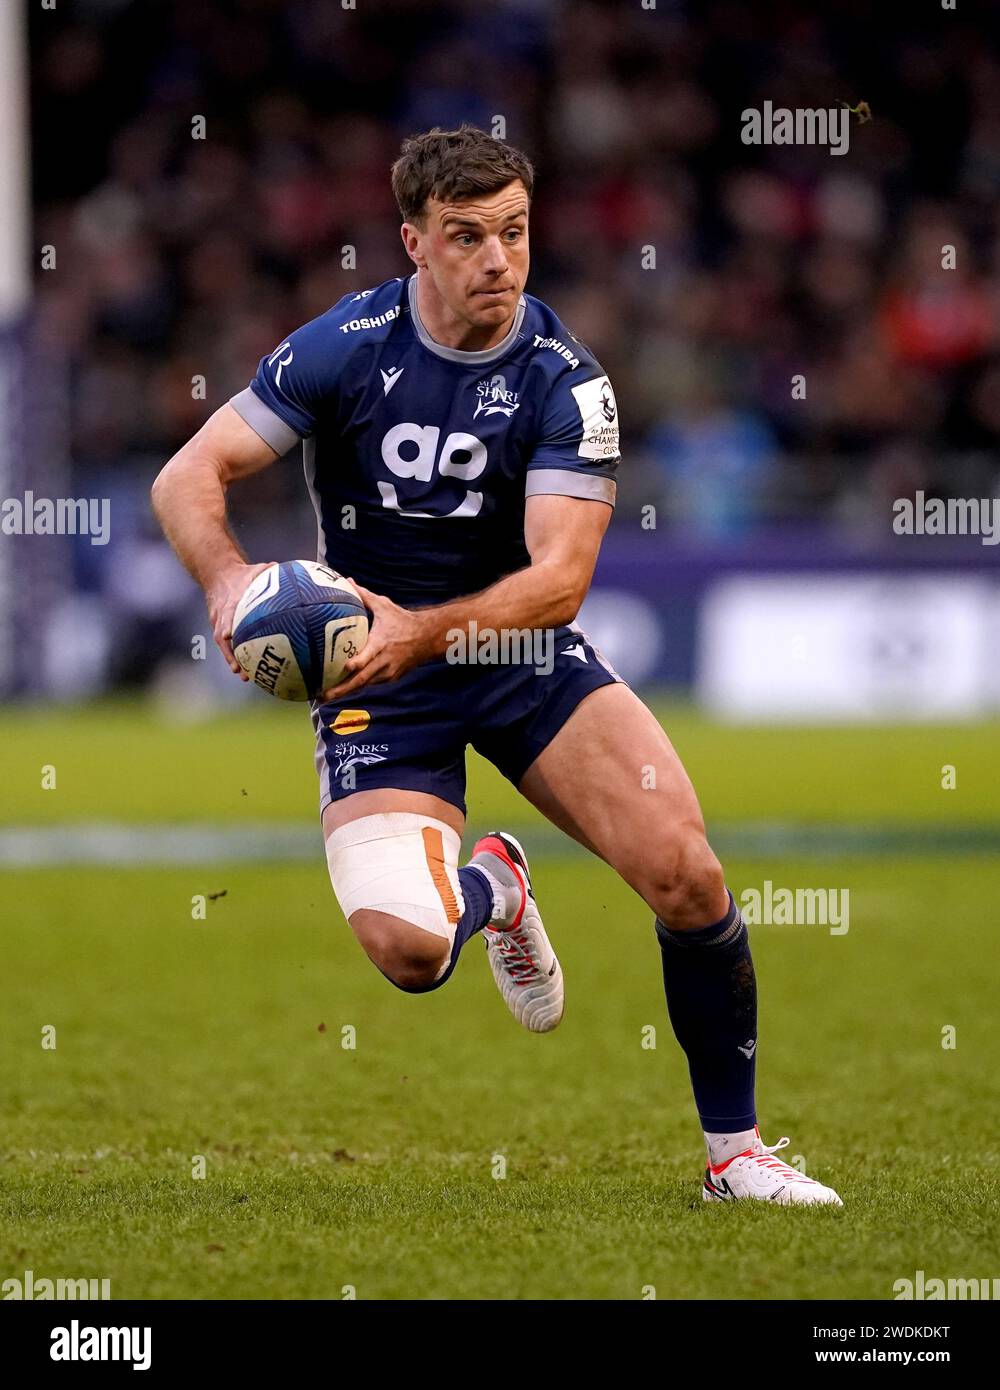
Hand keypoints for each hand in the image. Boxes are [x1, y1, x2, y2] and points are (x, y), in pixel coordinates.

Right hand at [205, 561, 274, 677]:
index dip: (226, 624)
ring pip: (224, 645)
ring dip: (232, 660)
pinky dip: (235, 657)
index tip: (227, 634)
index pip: (226, 613)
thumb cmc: (240, 574)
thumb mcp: (253, 570)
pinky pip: (228, 645)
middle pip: (223, 636)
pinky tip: (247, 671)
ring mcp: (219, 623)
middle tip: (238, 668)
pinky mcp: (220, 628)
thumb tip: (283, 569)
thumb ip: (267, 571)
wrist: (218, 575)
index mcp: (229, 601)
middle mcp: (222, 615)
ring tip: (244, 676)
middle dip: (229, 652)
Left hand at [323, 582, 430, 698]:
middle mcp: (384, 661)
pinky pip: (370, 684)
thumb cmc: (402, 620)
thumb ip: (364, 595)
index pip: (368, 656)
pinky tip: (340, 691)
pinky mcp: (390, 678)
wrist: (427, 638)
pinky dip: (356, 688)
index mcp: (381, 643)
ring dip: (345, 692)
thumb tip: (347, 580)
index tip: (344, 666)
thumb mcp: (384, 606)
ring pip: (364, 685)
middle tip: (321, 695)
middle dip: (341, 689)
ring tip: (325, 696)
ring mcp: (388, 672)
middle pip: (361, 679)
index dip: (356, 663)